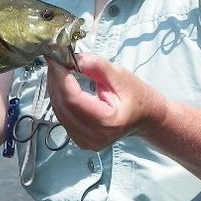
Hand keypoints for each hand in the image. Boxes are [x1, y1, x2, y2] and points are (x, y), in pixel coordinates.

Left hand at [45, 53, 167, 149]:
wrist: (146, 117)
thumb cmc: (136, 95)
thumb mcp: (119, 74)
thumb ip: (95, 65)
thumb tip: (71, 57)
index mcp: (108, 122)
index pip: (74, 99)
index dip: (61, 78)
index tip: (55, 59)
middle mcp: (95, 137)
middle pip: (63, 106)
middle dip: (55, 81)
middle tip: (55, 60)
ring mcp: (87, 142)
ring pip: (59, 113)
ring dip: (55, 90)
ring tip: (58, 70)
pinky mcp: (81, 141)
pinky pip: (63, 118)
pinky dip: (60, 100)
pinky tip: (62, 85)